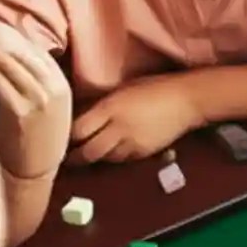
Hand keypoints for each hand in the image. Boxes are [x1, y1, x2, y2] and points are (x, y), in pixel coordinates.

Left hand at [0, 18, 71, 177]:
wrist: (37, 171)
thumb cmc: (38, 138)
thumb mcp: (48, 107)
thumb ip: (35, 83)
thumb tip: (9, 56)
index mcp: (61, 86)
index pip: (37, 51)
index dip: (13, 38)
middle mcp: (53, 90)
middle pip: (23, 54)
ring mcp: (39, 100)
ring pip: (11, 65)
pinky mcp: (21, 112)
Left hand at [69, 73, 206, 163]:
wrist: (187, 100)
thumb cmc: (154, 87)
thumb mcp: (121, 91)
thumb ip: (101, 106)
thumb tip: (80, 117)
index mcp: (110, 107)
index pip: (79, 130)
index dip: (67, 137)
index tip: (59, 137)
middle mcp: (118, 128)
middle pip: (88, 152)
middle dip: (75, 158)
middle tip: (65, 158)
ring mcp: (132, 143)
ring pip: (104, 159)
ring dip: (93, 158)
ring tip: (85, 154)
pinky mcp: (143, 153)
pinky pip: (121, 160)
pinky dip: (112, 157)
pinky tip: (110, 151)